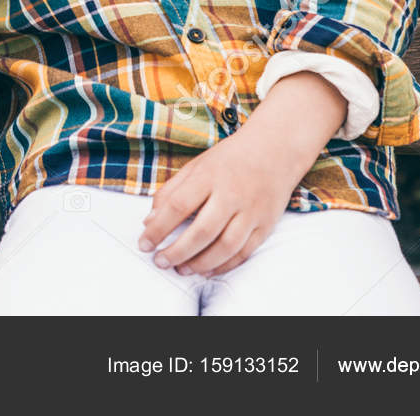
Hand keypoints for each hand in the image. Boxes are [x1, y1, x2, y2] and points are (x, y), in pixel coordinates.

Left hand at [138, 73, 345, 276]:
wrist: (275, 150)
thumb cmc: (230, 159)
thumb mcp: (196, 166)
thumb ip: (171, 192)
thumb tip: (149, 221)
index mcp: (209, 176)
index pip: (178, 206)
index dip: (158, 228)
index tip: (144, 243)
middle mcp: (232, 194)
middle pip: (202, 231)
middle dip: (177, 252)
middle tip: (160, 261)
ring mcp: (252, 211)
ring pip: (225, 247)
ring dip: (200, 263)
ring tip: (181, 270)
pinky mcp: (266, 225)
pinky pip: (244, 252)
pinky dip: (224, 265)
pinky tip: (207, 270)